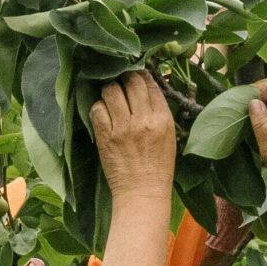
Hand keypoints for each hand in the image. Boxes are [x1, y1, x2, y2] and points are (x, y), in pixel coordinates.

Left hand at [91, 73, 176, 199]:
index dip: (142, 74)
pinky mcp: (105, 137)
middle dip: (125, 77)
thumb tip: (149, 87)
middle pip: (131, 82)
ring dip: (110, 89)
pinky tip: (103, 112)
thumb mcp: (169, 135)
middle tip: (121, 80)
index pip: (151, 84)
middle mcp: (144, 119)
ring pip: (111, 90)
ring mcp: (123, 128)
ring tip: (110, 95)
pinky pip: (97, 109)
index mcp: (163, 118)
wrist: (142, 191)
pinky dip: (98, 106)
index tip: (136, 73)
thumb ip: (159, 111)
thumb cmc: (158, 165)